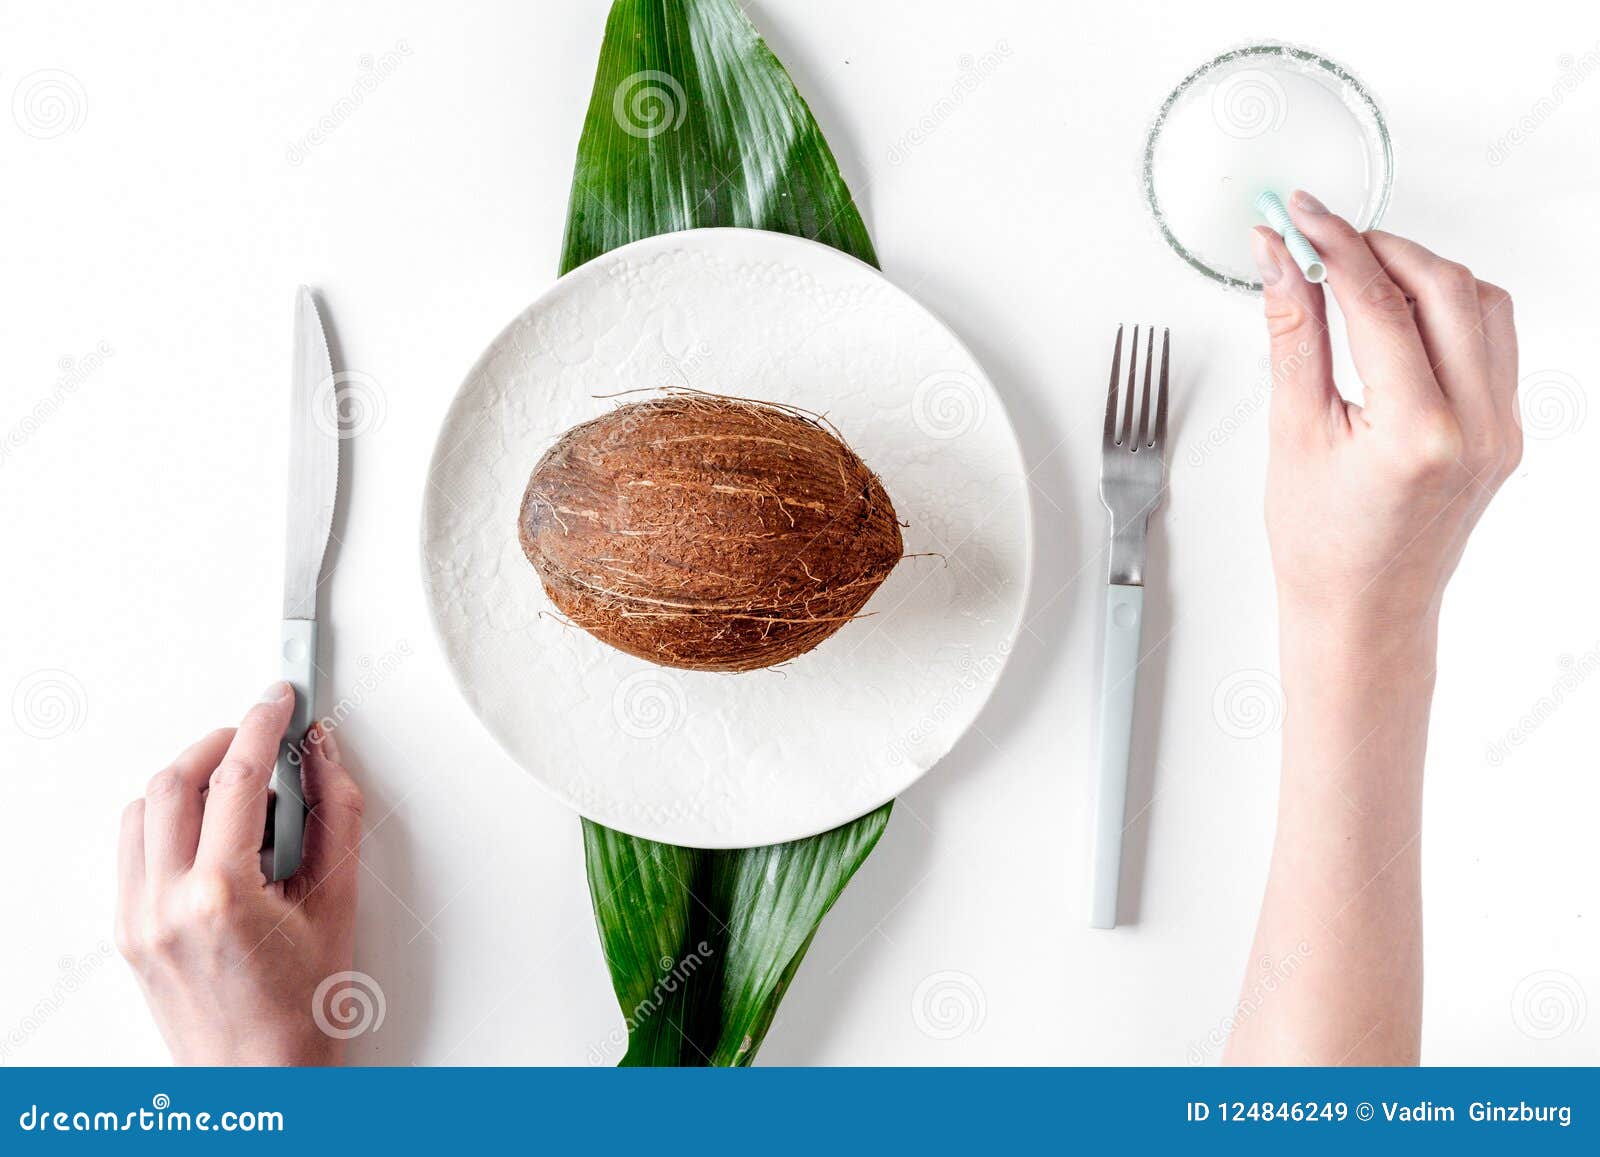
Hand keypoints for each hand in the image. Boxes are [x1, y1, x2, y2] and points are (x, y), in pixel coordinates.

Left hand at [115, 683, 363, 1065]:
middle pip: (175, 780)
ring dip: (188, 782)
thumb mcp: (338, 901)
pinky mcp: (129, 931)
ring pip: (143, 810)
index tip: (280, 700)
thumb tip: (322, 755)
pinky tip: (212, 834)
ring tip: (238, 792)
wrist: (262, 1080)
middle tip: (260, 734)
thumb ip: (334, 814)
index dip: (263, 724)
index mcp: (221, 896)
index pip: (237, 777)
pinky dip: (167, 823)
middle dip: (220, 741)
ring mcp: (138, 920)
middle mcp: (166, 905)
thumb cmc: (304, 1009)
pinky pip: (134, 850)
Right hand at [1228, 196, 1519, 1064]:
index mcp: (1416, 431)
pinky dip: (1450, 306)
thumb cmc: (1322, 548)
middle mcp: (1477, 425)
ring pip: (1481, 302)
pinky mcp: (1508, 431)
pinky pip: (1494, 338)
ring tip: (1357, 271)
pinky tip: (1399, 311)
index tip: (1299, 214)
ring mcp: (1503, 428)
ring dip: (1421, 271)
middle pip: (1444, 285)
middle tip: (1323, 233)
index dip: (1333, 244)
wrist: (1364, 615)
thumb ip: (1292, 336)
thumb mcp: (1292, 435)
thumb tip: (1279, 263)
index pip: (1378, 301)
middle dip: (1380, 246)